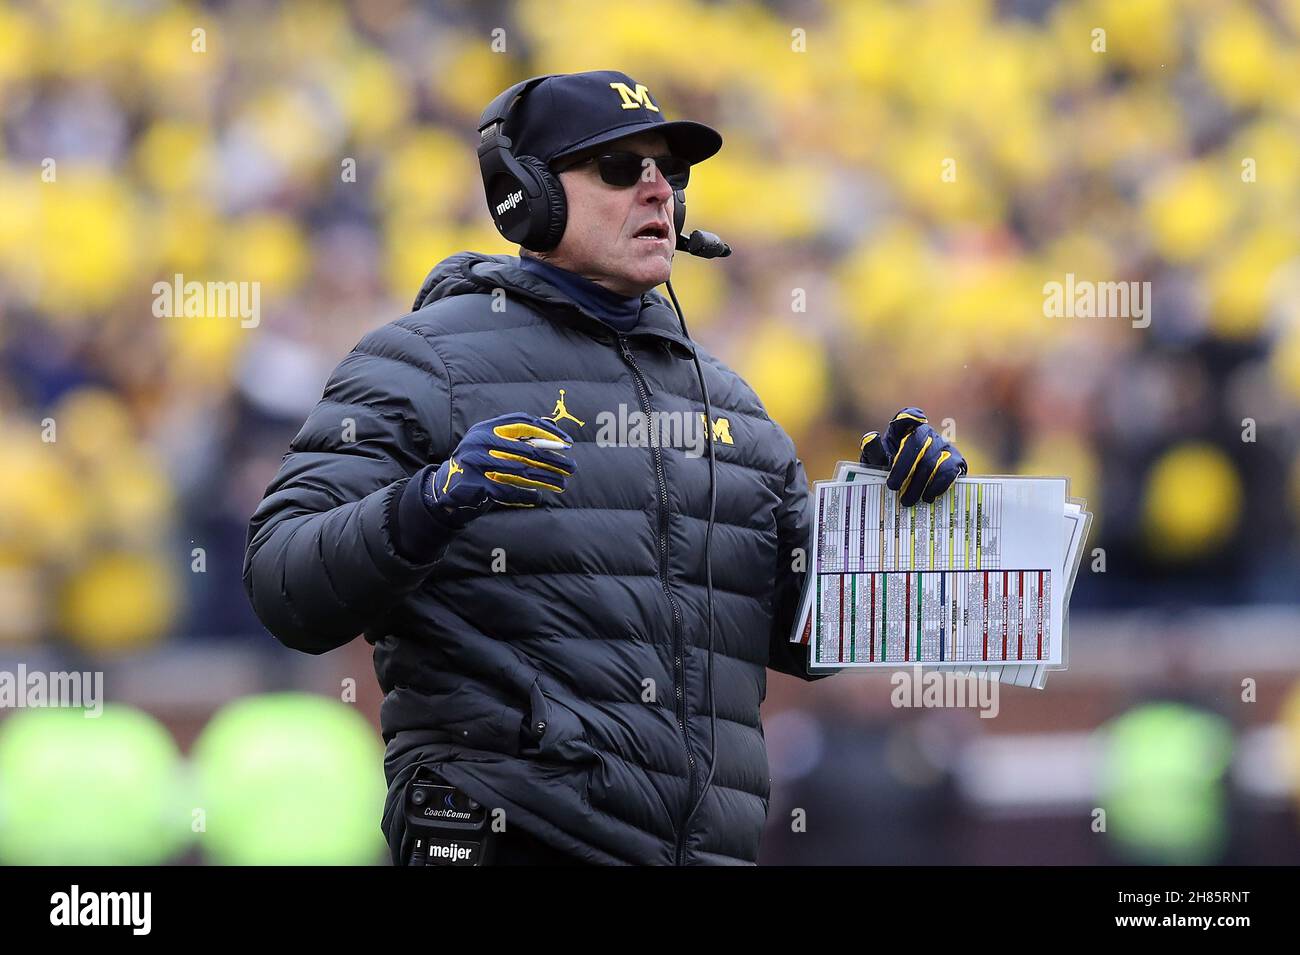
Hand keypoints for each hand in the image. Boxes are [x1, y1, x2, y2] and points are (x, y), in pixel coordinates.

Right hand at [423, 412, 576, 527]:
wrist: (446, 486)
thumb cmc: (479, 463)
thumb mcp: (493, 443)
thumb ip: (518, 435)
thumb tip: (552, 424)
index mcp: (486, 427)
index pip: (523, 423)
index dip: (548, 432)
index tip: (567, 443)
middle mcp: (480, 441)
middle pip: (526, 450)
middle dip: (553, 460)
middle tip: (572, 468)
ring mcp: (476, 462)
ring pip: (521, 471)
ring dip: (545, 479)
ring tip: (562, 484)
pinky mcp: (475, 483)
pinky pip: (508, 490)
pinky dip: (526, 495)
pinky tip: (539, 497)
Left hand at [859, 407, 966, 506]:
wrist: (911, 487)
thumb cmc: (891, 470)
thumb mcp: (878, 463)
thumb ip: (874, 451)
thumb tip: (871, 437)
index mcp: (904, 429)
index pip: (907, 416)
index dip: (908, 416)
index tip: (906, 420)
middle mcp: (926, 433)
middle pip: (917, 442)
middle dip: (903, 467)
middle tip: (893, 487)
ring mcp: (943, 445)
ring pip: (931, 461)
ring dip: (917, 483)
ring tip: (907, 501)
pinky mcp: (955, 460)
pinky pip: (948, 471)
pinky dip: (936, 486)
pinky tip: (927, 496)